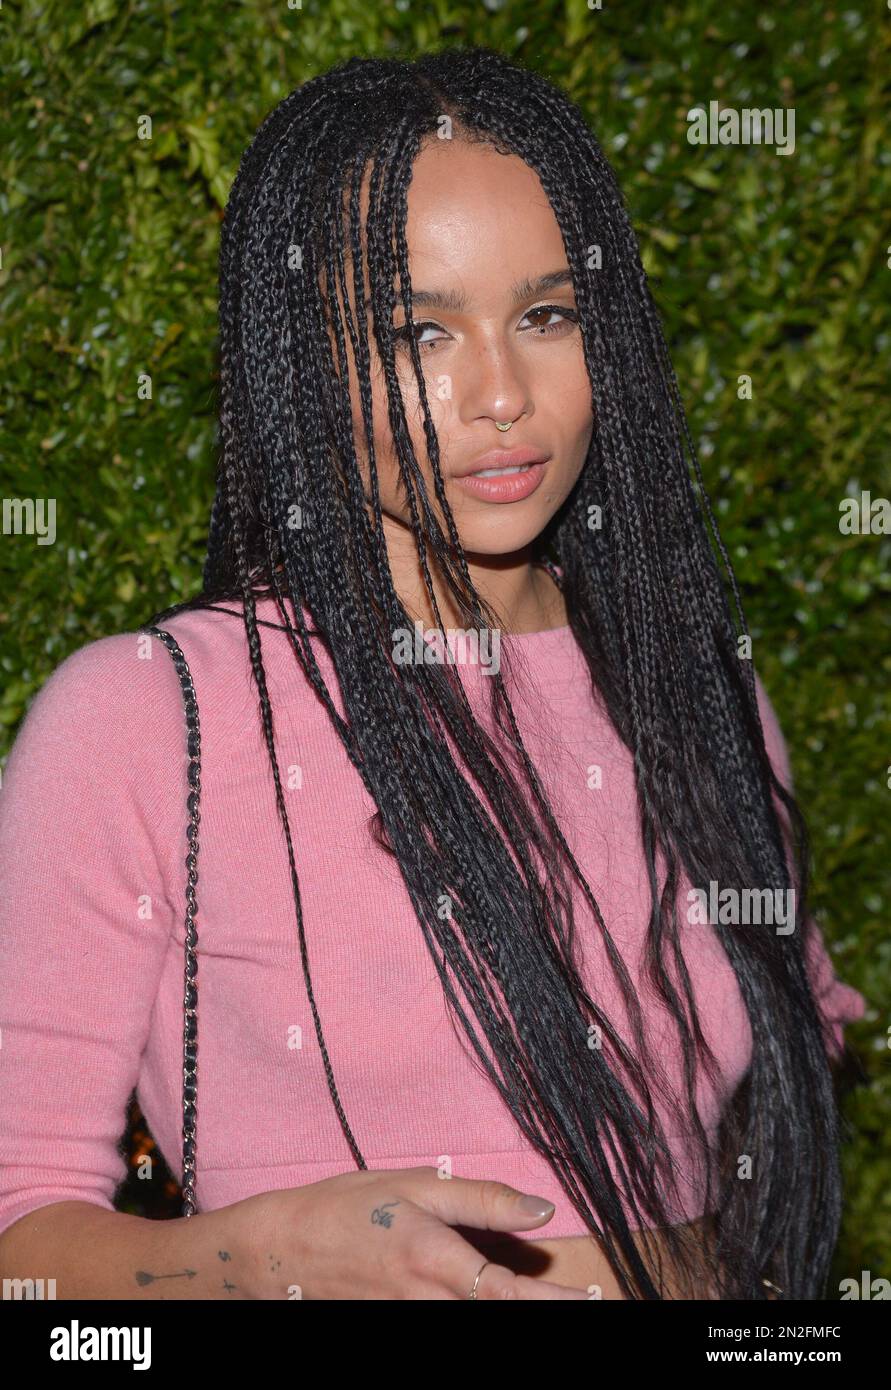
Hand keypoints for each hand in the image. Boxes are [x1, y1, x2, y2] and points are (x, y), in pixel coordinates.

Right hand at [234, 1165, 590, 1299]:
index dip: (554, 1302)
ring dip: (508, 1309)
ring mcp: (409, 1322)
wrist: (282, 1252)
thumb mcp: (416, 1186)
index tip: (593, 1299)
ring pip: (471, 1324)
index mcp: (435, 1261)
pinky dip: (472, 1310)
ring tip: (543, 1293)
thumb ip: (482, 1200)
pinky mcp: (395, 1330)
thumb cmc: (348, 1209)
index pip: (509, 1294)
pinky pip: (445, 1322)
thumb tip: (542, 1211)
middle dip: (538, 1308)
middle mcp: (425, 1303)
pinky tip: (484, 1294)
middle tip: (583, 1297)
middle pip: (496, 1316)